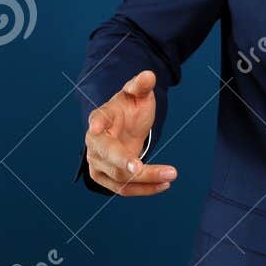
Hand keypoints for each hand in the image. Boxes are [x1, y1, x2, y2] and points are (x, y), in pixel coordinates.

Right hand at [83, 69, 176, 196]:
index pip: (97, 119)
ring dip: (145, 179)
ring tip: (171, 175)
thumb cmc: (129, 108)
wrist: (122, 126)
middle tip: (140, 168)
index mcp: (101, 117)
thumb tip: (148, 75)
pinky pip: (124, 189)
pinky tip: (164, 185)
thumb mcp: (137, 94)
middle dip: (124, 163)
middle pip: (109, 155)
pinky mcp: (106, 177)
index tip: (95, 127)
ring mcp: (98, 162)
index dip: (96, 124)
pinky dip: (144, 189)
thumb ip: (141, 86)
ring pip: (119, 177)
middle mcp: (94, 143)